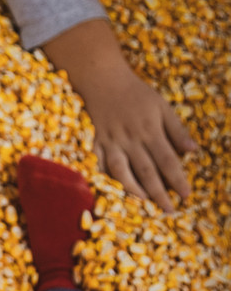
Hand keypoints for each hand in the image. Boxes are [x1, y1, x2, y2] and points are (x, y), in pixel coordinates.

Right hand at [83, 68, 196, 214]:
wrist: (104, 80)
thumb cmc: (137, 94)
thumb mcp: (162, 106)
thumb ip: (176, 129)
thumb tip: (193, 150)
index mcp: (150, 130)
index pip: (167, 159)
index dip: (177, 178)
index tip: (186, 194)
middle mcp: (131, 139)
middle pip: (147, 170)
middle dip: (159, 192)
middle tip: (169, 209)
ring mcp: (111, 143)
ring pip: (122, 170)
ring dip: (133, 188)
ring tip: (144, 202)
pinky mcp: (96, 143)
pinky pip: (100, 164)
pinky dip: (104, 178)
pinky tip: (113, 190)